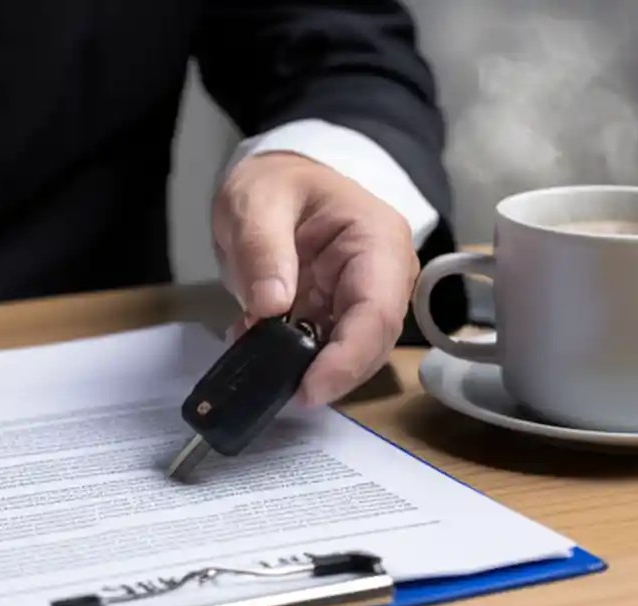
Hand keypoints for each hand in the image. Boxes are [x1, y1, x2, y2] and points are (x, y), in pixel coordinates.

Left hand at [212, 152, 419, 405]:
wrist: (275, 182)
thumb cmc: (276, 183)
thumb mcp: (256, 201)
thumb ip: (262, 249)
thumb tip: (271, 306)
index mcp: (377, 240)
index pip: (377, 312)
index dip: (347, 359)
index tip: (308, 389)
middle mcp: (383, 276)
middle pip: (370, 344)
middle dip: (326, 375)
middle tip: (275, 390)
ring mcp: (362, 299)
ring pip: (347, 355)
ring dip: (303, 369)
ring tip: (256, 361)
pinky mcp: (336, 315)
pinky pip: (320, 350)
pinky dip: (288, 359)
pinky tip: (254, 347)